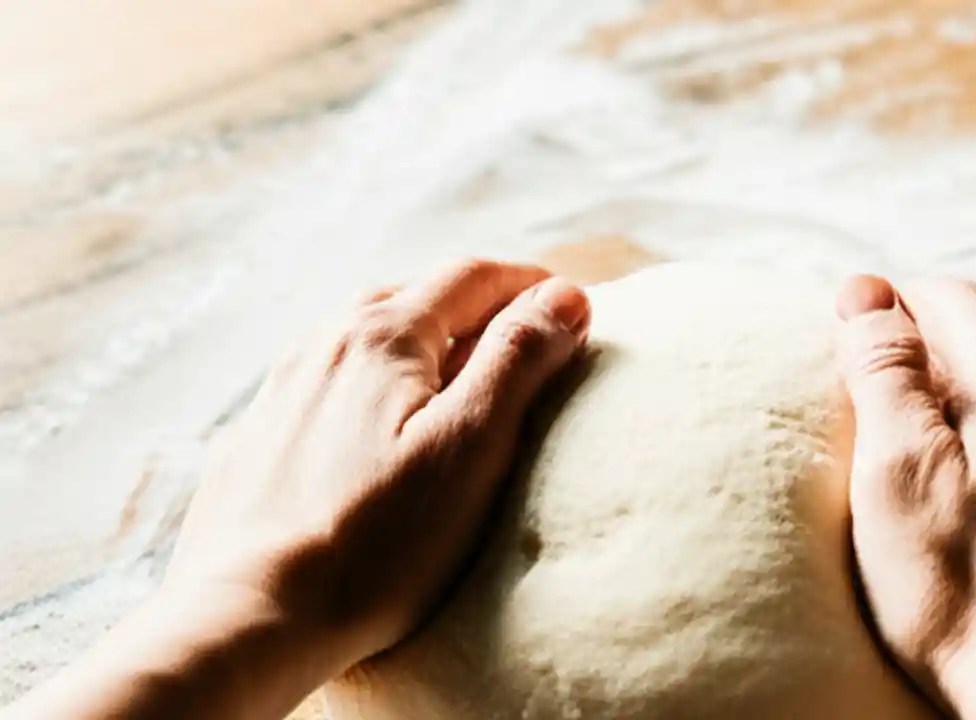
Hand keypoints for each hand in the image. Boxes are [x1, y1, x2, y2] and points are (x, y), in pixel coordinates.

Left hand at [9, 260, 590, 719]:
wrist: (248, 616)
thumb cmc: (375, 543)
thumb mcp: (471, 446)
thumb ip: (518, 360)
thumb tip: (565, 296)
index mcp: (383, 337)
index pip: (472, 277)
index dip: (530, 284)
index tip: (572, 306)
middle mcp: (324, 343)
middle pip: (415, 295)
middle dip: (476, 305)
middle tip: (521, 337)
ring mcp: (283, 388)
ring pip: (363, 336)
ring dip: (420, 339)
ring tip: (453, 374)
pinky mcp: (257, 436)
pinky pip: (326, 383)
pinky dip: (369, 381)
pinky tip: (375, 422)